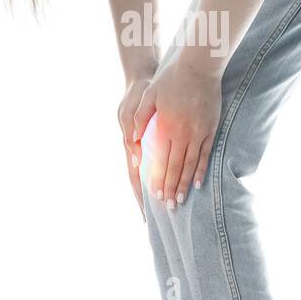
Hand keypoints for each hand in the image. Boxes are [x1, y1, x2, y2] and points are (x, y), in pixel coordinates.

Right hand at [118, 70, 156, 221]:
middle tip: (153, 220)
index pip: (135, 177)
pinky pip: (157, 161)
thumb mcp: (130, 109)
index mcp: (131, 145)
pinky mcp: (150, 140)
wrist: (142, 78)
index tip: (145, 213)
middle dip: (147, 200)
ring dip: (155, 190)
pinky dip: (162, 174)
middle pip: (141, 181)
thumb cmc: (136, 94)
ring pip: (149, 174)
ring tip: (163, 207)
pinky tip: (169, 183)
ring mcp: (142, 146)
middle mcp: (136, 150)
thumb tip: (134, 149)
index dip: (140, 195)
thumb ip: (132, 128)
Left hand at [132, 56, 221, 207]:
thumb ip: (140, 118)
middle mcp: (184, 133)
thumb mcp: (149, 95)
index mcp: (167, 127)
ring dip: (185, 184)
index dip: (158, 180)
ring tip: (181, 200)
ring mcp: (199, 132)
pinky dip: (201, 170)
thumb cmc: (171, 79)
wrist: (199, 66)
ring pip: (192, 165)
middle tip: (169, 206)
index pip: (161, 161)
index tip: (155, 195)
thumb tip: (133, 140)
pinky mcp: (210, 128)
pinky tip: (197, 182)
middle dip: (171, 188)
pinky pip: (206, 154)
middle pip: (176, 167)